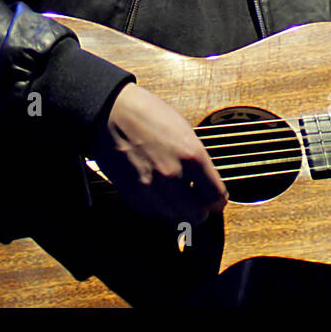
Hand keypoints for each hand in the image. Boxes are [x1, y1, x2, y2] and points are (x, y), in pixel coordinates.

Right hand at [88, 83, 228, 224]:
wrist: (112, 113)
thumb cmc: (149, 115)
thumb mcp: (184, 131)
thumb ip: (197, 160)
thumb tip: (205, 183)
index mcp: (191, 155)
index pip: (216, 195)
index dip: (218, 200)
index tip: (215, 199)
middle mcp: (172, 175)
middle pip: (197, 215)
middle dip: (201, 211)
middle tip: (198, 203)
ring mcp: (150, 188)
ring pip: (174, 219)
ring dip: (179, 212)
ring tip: (178, 198)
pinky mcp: (131, 194)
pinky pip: (152, 214)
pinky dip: (159, 209)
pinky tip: (159, 194)